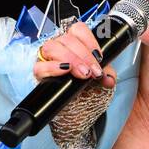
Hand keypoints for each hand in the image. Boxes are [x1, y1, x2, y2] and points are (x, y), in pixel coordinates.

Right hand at [33, 21, 117, 148]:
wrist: (78, 117)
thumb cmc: (88, 95)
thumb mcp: (102, 82)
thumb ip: (107, 74)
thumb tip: (109, 77)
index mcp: (75, 46)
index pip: (77, 30)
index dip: (88, 40)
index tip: (99, 56)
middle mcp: (60, 51)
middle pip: (65, 38)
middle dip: (83, 54)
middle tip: (93, 71)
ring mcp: (48, 62)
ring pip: (52, 47)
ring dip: (70, 58)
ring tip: (83, 74)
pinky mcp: (40, 76)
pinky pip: (39, 67)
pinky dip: (52, 67)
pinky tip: (64, 70)